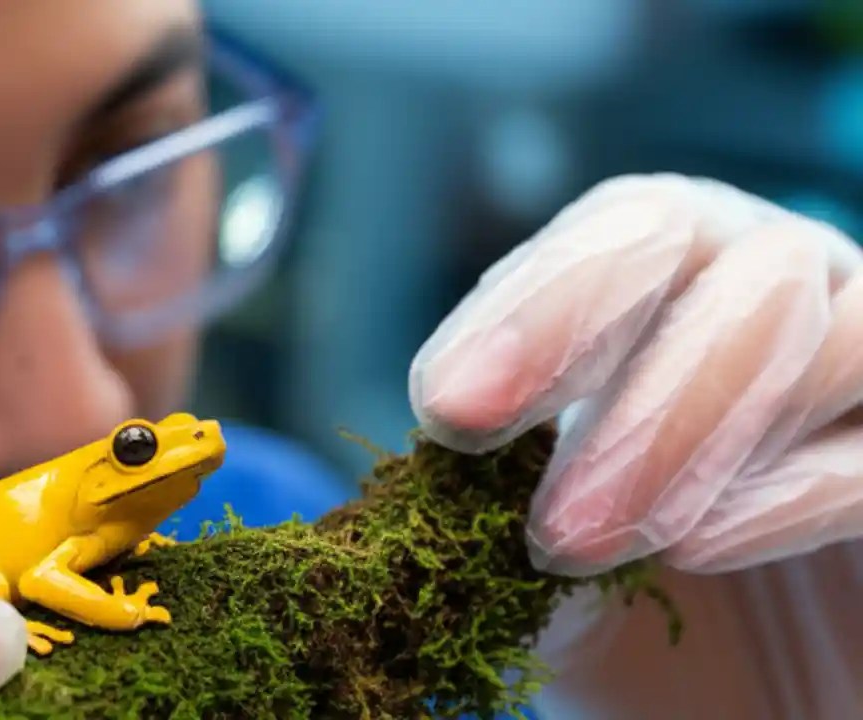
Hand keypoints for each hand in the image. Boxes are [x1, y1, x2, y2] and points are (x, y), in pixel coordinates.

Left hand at [409, 173, 862, 576]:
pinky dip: (796, 491)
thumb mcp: (534, 558)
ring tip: (589, 539)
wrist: (749, 678)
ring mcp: (859, 359)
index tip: (451, 407)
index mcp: (666, 283)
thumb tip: (407, 482)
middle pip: (709, 251)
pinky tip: (700, 549)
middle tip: (538, 508)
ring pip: (822, 326)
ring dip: (688, 429)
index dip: (535, 310)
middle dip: (607, 367)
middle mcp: (768, 292)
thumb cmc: (637, 604)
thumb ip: (486, 509)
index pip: (614, 239)